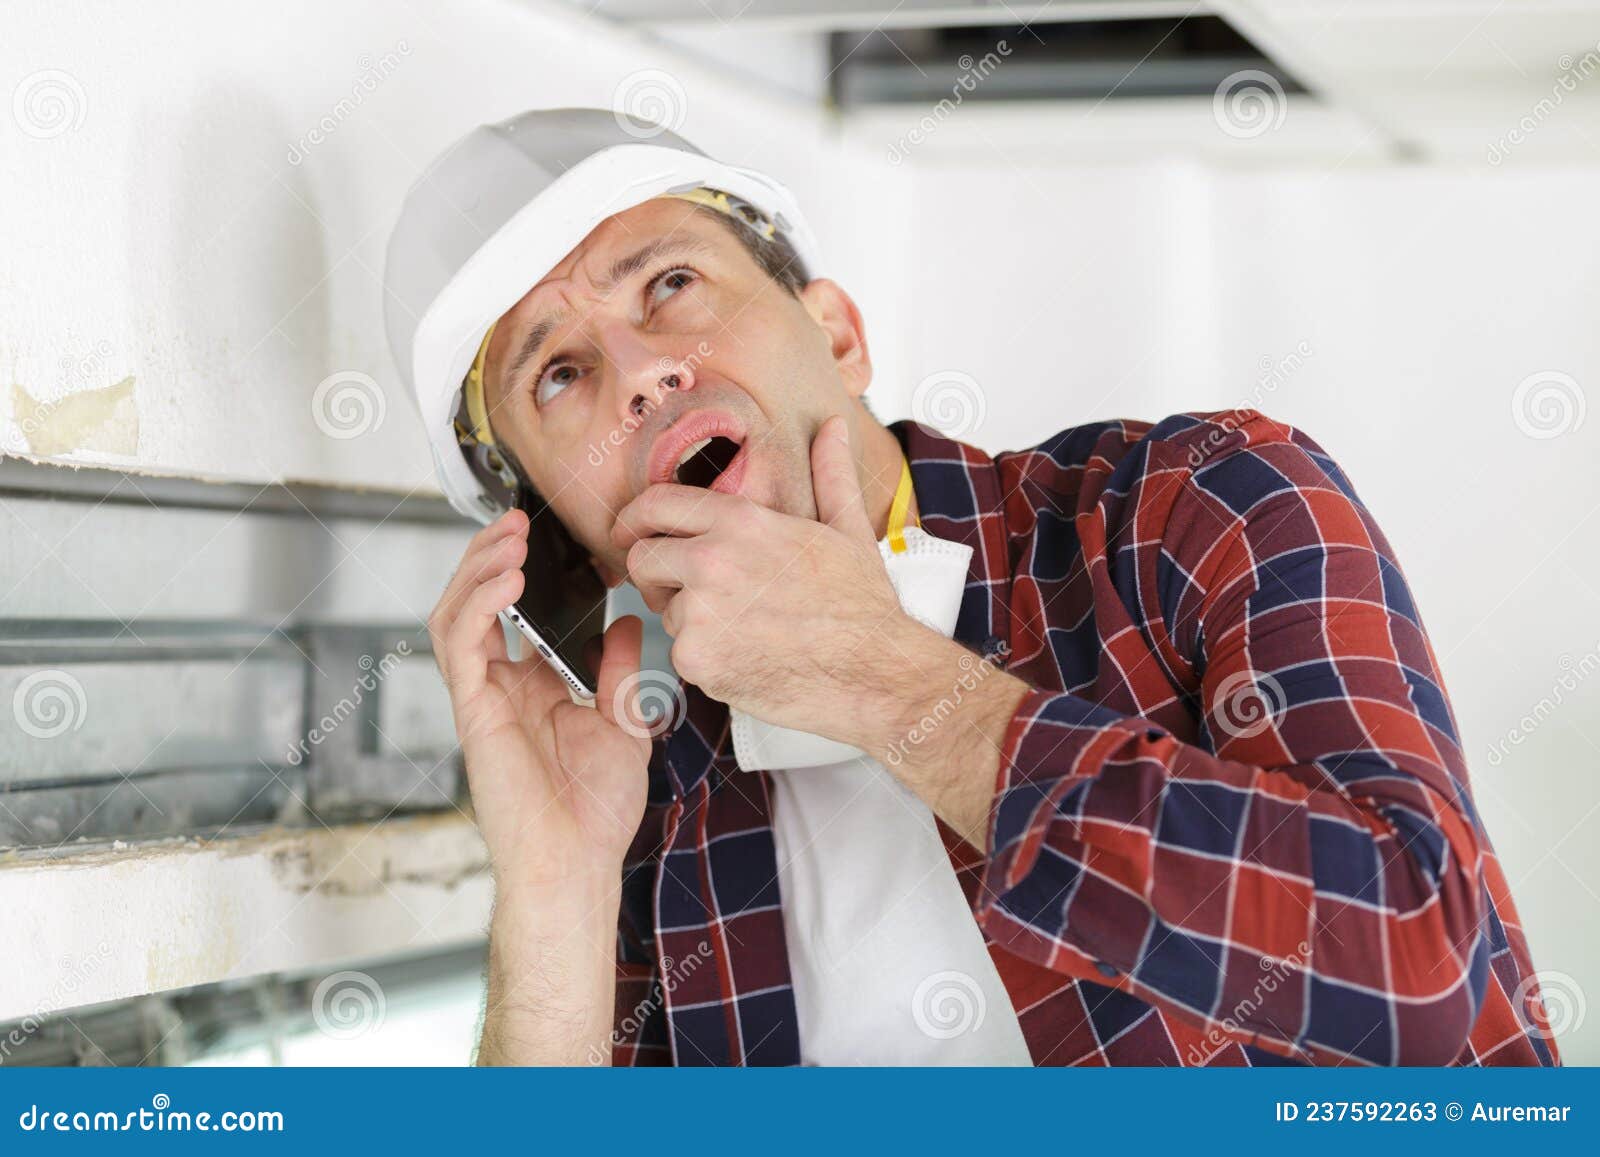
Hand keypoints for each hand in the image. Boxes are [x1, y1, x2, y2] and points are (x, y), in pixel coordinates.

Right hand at [428, 509, 649, 888]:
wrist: (578, 864)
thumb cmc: (596, 811)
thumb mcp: (625, 725)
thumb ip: (619, 672)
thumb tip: (626, 622)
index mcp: (532, 689)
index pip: (512, 615)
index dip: (519, 571)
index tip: (546, 536)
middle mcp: (500, 689)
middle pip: (474, 603)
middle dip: (490, 556)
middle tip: (517, 521)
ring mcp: (482, 699)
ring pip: (456, 614)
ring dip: (478, 569)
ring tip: (509, 538)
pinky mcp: (474, 711)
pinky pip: (462, 645)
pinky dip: (480, 604)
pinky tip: (509, 578)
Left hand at [613, 415, 918, 744]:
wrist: (874, 672)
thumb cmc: (863, 607)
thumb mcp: (849, 529)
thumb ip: (829, 474)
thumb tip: (832, 431)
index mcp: (741, 521)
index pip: (654, 504)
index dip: (635, 519)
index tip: (631, 533)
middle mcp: (712, 559)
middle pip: (640, 559)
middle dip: (655, 574)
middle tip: (686, 591)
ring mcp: (700, 610)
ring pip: (663, 611)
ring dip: (689, 621)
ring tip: (744, 628)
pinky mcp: (697, 656)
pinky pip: (680, 653)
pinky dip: (706, 659)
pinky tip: (747, 656)